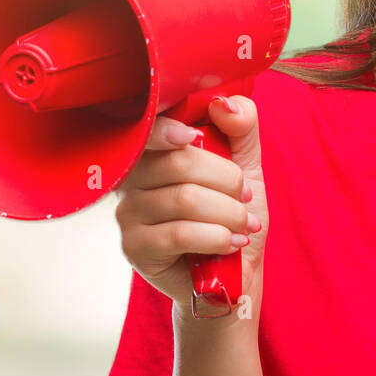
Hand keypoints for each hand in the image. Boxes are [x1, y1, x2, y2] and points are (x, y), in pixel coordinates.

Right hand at [113, 96, 267, 312]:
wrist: (234, 273)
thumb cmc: (234, 214)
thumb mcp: (247, 165)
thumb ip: (240, 127)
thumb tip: (222, 103)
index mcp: (155, 151)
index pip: (147, 128)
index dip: (168, 129)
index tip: (195, 136)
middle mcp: (132, 178)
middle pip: (178, 163)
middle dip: (228, 181)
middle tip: (246, 199)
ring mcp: (128, 214)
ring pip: (184, 199)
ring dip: (229, 213)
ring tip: (244, 225)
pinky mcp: (135, 247)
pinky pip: (179, 233)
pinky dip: (216, 237)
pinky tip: (230, 243)